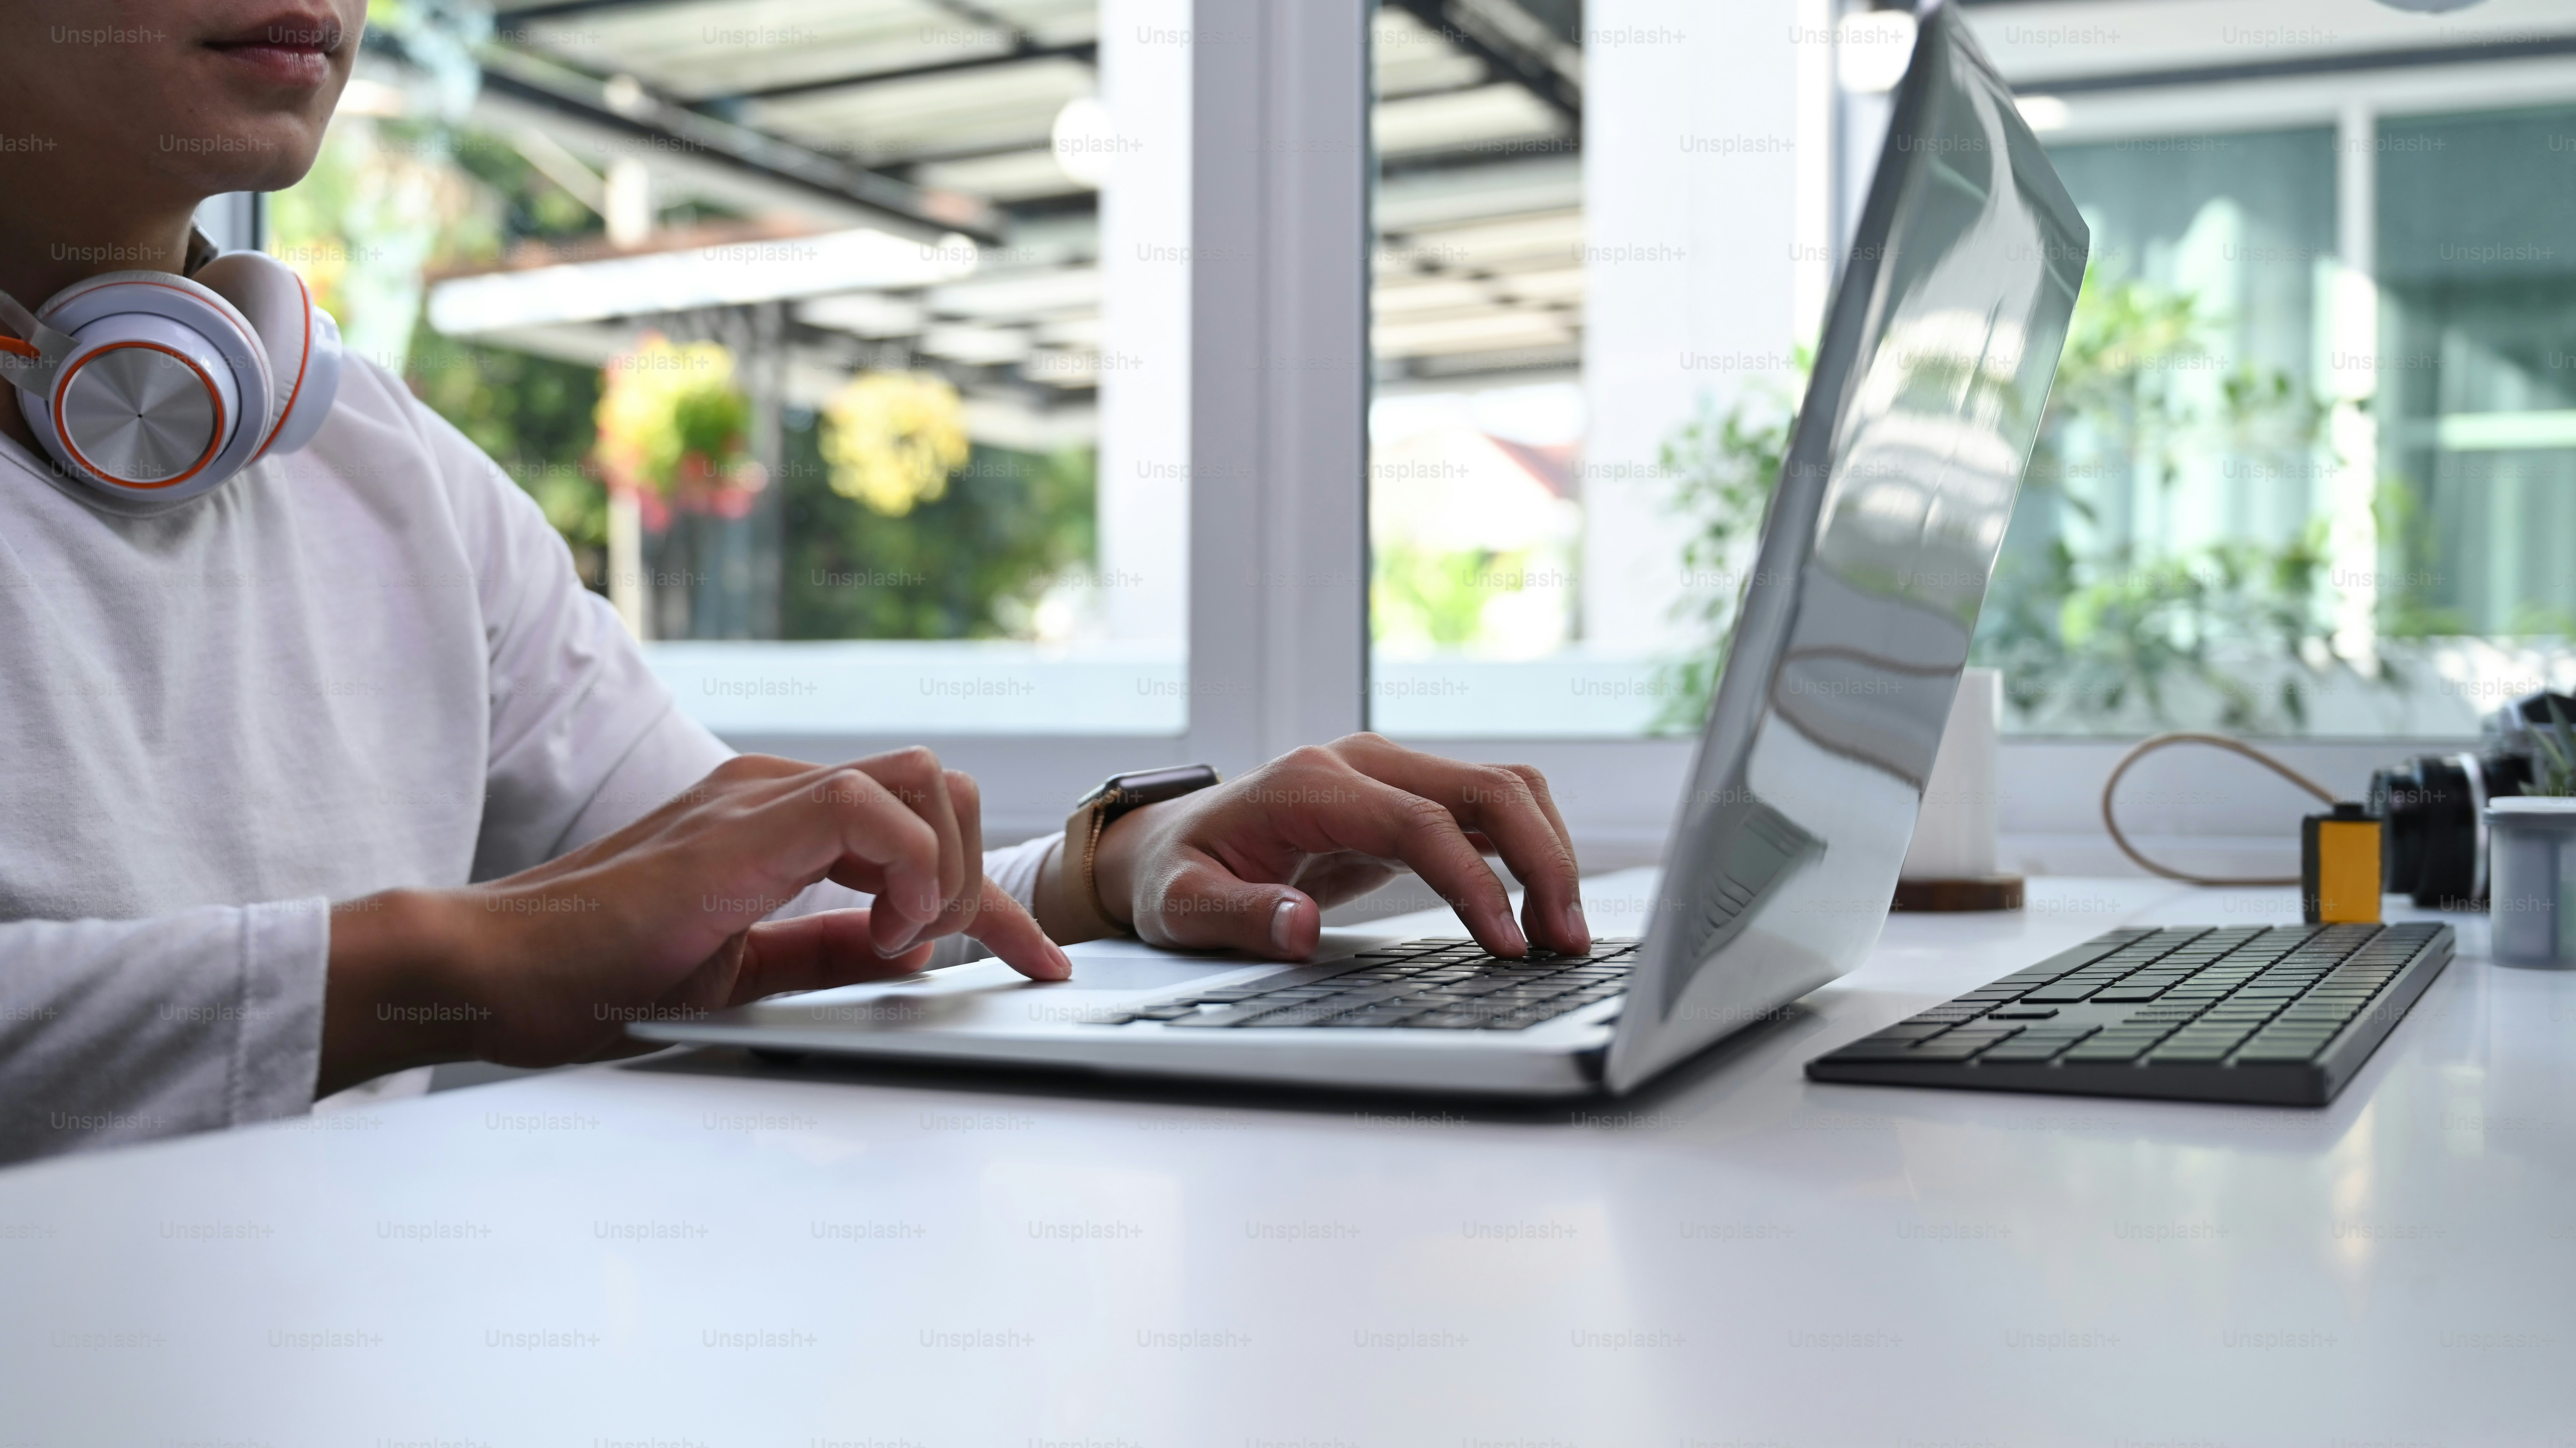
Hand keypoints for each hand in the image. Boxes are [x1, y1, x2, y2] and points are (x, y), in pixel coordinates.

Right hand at [319, 750, 1069, 1094]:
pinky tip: (875, 933)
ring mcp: (756, 799)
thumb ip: (823, 953)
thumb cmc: (591, 978)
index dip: (991, 900)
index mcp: (773, 822)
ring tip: (895, 943)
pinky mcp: (739, 823)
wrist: (492, 973)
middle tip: (943, 957)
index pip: (918, 827)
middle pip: (941, 786)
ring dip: (941, 869)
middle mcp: (772, 792)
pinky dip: (902, 870)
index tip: (1036, 963)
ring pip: (925, 780)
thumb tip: (911, 951)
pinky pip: (870, 806)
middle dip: (976, 876)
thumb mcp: (743, 974)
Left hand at [1057, 733, 1586, 960]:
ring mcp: (1390, 774)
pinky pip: (1488, 809)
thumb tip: (1300, 928)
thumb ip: (1240, 917)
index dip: (1474, 883)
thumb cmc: (1177, 876)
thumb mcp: (1183, 908)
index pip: (1420, 823)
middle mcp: (1361, 762)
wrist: (1171, 843)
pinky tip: (1540, 909)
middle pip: (1484, 788)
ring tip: (1564, 931)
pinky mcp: (1409, 798)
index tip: (1507, 944)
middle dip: (1542, 860)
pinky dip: (1527, 851)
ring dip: (1547, 852)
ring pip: (1502, 788)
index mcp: (1310, 784)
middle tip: (1565, 940)